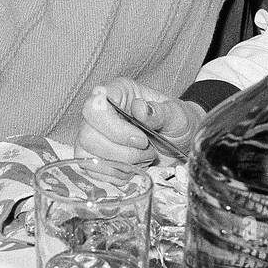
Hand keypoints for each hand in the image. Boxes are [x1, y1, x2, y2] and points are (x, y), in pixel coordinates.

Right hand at [76, 78, 203, 165]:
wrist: (179, 142)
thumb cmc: (177, 122)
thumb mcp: (176, 115)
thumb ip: (160, 112)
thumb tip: (140, 108)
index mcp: (117, 92)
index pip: (94, 107)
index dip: (114, 129)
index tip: (142, 139)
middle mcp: (101, 112)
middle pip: (87, 135)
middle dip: (121, 152)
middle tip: (147, 152)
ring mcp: (94, 134)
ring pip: (88, 155)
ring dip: (121, 165)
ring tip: (143, 160)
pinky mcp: (94, 156)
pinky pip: (93, 170)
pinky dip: (117, 175)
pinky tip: (134, 169)